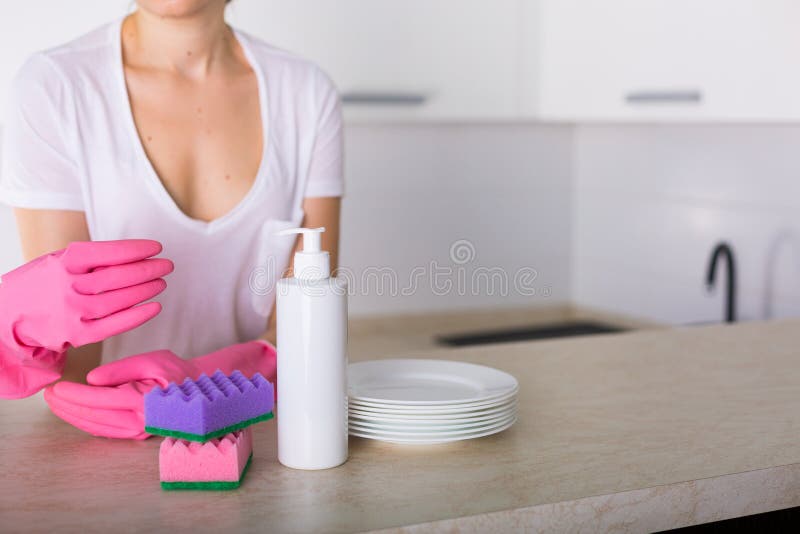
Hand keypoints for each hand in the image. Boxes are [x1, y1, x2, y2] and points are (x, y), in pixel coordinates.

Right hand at [0, 240, 172, 398]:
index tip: (156, 247)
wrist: (8, 317)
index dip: (136, 249)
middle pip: (118, 277)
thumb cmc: (42, 284)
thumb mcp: (58, 262)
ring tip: (161, 281)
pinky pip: (114, 325)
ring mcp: (73, 312)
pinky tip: (154, 306)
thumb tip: (134, 254)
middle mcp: (68, 286)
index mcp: (64, 262)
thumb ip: (91, 259)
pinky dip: (137, 315)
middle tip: (167, 265)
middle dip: (148, 269)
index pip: (108, 252)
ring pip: (120, 300)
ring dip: (146, 289)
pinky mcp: (77, 334)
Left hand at [44, 341, 276, 439]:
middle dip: (68, 408)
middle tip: (48, 396)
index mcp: (146, 402)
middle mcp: (142, 421)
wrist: (202, 390)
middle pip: (94, 418)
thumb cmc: (179, 372)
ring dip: (74, 417)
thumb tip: (92, 379)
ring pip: (97, 428)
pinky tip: (75, 412)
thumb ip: (122, 369)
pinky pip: (107, 430)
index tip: (57, 388)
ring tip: (56, 403)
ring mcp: (140, 431)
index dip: (76, 395)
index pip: (101, 400)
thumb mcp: (154, 360)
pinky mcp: (139, 433)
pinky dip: (87, 422)